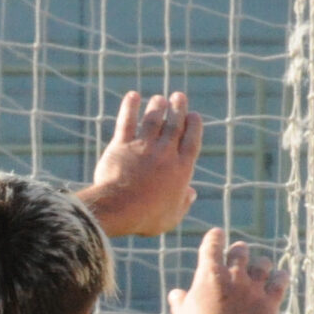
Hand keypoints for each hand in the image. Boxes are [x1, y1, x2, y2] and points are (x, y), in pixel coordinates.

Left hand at [79, 90, 201, 237]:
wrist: (118, 209)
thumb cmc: (146, 218)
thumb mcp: (172, 217)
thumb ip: (183, 203)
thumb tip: (192, 192)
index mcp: (181, 169)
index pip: (192, 141)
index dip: (194, 126)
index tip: (194, 116)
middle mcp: (165, 153)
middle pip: (174, 125)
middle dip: (178, 108)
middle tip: (179, 96)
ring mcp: (143, 147)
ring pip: (153, 120)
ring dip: (157, 107)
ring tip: (159, 99)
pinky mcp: (121, 145)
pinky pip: (126, 121)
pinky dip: (130, 107)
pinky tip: (133, 96)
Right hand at [168, 227, 285, 313]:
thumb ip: (179, 302)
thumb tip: (175, 294)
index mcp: (209, 274)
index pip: (212, 244)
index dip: (215, 237)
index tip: (217, 234)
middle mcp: (234, 275)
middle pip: (240, 251)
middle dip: (240, 250)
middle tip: (240, 252)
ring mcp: (253, 288)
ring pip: (263, 264)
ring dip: (262, 264)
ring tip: (262, 266)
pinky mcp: (269, 302)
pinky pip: (280, 282)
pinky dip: (281, 278)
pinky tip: (281, 276)